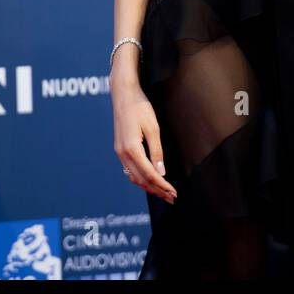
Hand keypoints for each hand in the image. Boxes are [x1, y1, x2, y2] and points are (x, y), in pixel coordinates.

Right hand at [112, 84, 177, 203]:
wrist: (123, 95)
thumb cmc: (140, 108)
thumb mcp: (153, 128)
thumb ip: (157, 152)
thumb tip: (161, 172)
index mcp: (131, 149)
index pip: (149, 174)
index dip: (162, 186)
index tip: (174, 193)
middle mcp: (122, 154)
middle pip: (141, 179)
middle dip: (157, 190)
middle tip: (172, 198)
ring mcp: (119, 152)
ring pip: (133, 177)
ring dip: (148, 187)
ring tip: (163, 193)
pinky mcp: (119, 149)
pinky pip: (129, 169)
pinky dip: (140, 178)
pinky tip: (149, 181)